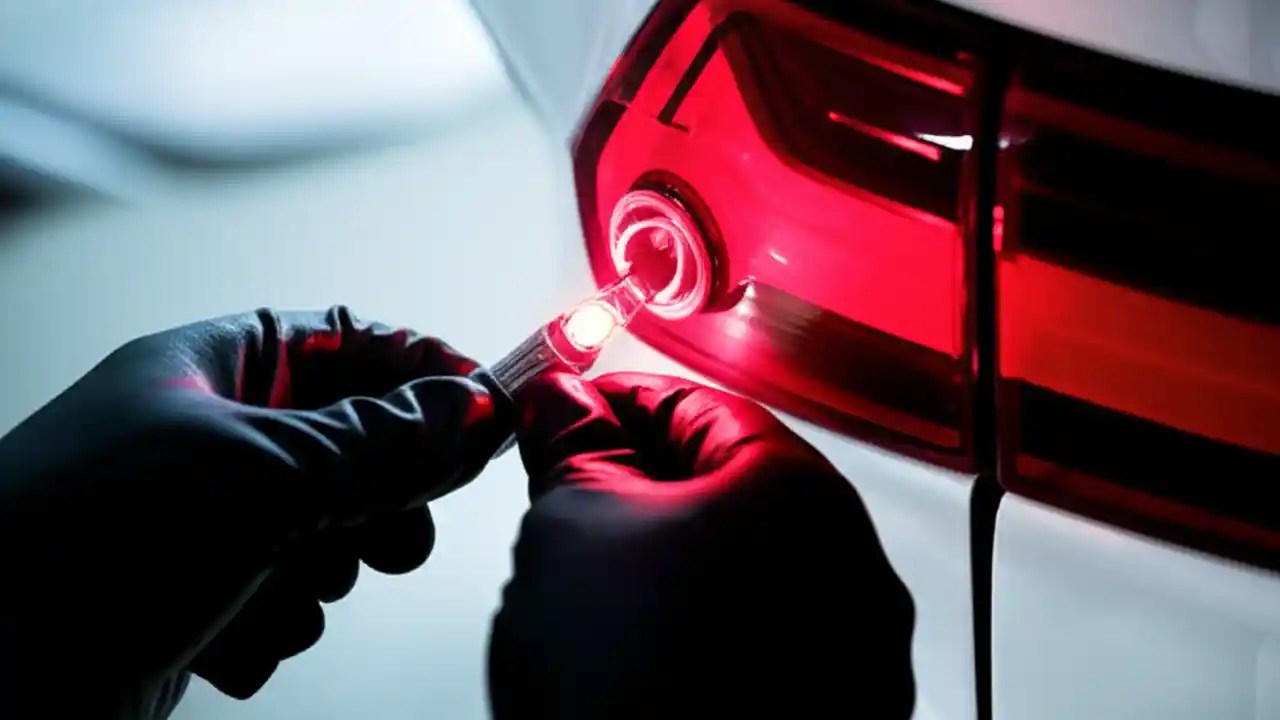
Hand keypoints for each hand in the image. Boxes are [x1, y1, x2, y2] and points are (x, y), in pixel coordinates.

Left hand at [0, 307, 507, 718]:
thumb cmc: (73, 547)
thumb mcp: (256, 475)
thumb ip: (380, 442)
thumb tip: (474, 409)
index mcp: (211, 369)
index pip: (347, 341)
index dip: (419, 371)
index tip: (481, 414)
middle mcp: (207, 440)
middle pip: (349, 445)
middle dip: (379, 497)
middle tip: (398, 533)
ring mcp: (198, 524)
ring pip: (324, 532)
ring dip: (319, 570)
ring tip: (283, 589)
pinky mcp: (191, 601)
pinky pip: (282, 601)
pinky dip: (273, 624)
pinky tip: (226, 637)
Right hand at [488, 372, 914, 719]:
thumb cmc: (630, 685)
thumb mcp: (573, 526)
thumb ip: (572, 441)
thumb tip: (561, 402)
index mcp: (800, 493)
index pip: (700, 403)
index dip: (623, 401)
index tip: (575, 410)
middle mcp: (856, 565)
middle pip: (739, 481)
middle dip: (653, 476)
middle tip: (580, 485)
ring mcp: (860, 645)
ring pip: (759, 558)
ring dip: (688, 547)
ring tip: (611, 574)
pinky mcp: (845, 705)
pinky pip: (776, 624)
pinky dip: (722, 610)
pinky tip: (660, 632)